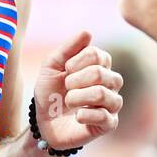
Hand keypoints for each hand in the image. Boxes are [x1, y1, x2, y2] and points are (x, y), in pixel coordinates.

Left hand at [33, 31, 124, 150]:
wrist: (44, 123)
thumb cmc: (50, 93)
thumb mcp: (51, 67)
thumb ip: (68, 49)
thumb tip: (87, 33)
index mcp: (100, 66)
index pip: (97, 55)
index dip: (75, 62)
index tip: (66, 71)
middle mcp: (111, 83)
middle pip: (99, 73)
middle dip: (74, 81)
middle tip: (66, 88)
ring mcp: (112, 103)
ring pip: (101, 94)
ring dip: (76, 97)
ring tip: (68, 102)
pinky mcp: (109, 123)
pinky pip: (104, 116)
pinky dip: (84, 114)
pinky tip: (77, 116)